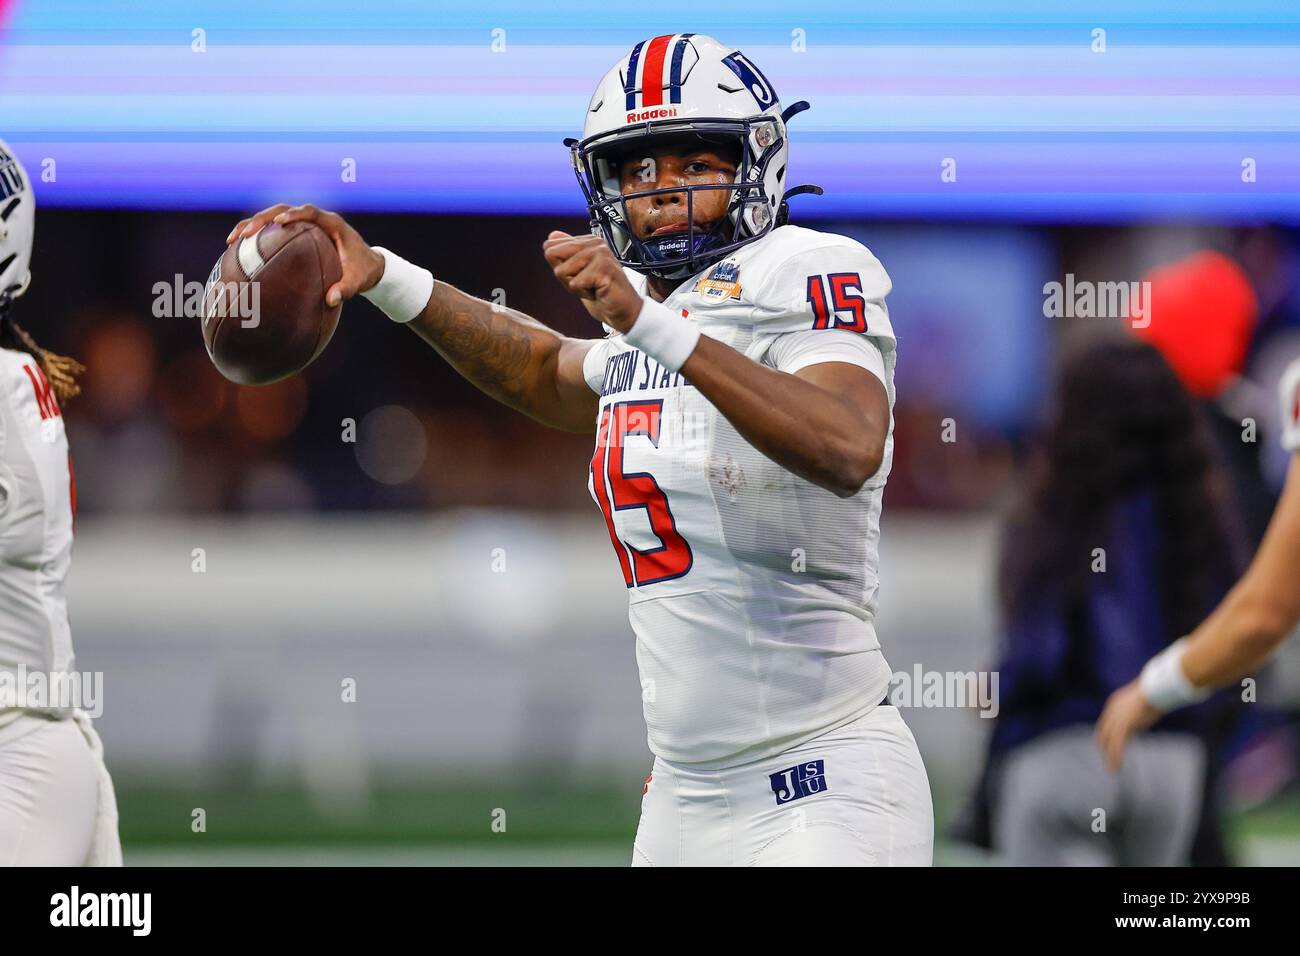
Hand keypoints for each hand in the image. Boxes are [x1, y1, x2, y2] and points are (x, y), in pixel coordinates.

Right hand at [226, 203, 385, 306]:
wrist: (368, 266)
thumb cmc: (363, 271)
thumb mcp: (358, 282)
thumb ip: (346, 289)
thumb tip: (331, 300)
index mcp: (332, 224)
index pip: (310, 211)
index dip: (294, 214)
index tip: (279, 221)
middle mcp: (316, 220)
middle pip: (283, 210)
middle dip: (262, 219)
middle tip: (244, 234)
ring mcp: (305, 224)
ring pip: (273, 217)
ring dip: (252, 226)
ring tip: (231, 241)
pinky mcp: (297, 233)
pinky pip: (274, 231)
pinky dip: (257, 238)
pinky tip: (237, 251)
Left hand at [542, 231, 642, 330]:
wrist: (622, 310)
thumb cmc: (601, 292)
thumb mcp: (577, 271)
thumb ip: (566, 253)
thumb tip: (551, 236)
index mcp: (587, 241)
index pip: (550, 247)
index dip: (560, 267)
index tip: (579, 275)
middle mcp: (594, 242)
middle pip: (552, 255)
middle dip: (564, 276)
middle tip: (585, 283)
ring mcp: (600, 254)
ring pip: (562, 270)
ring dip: (575, 286)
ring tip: (593, 287)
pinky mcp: (603, 268)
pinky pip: (574, 283)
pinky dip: (583, 293)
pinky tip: (598, 291)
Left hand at [1095, 679, 1163, 771]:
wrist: (1155, 688)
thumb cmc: (1156, 692)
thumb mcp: (1144, 701)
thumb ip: (1139, 712)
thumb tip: (1141, 721)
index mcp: (1115, 703)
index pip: (1106, 722)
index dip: (1105, 733)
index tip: (1105, 742)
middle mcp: (1112, 711)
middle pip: (1104, 732)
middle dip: (1105, 745)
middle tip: (1107, 757)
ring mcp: (1116, 719)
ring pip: (1110, 742)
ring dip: (1111, 756)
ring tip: (1111, 769)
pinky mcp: (1123, 727)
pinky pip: (1117, 746)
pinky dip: (1115, 757)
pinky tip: (1116, 767)